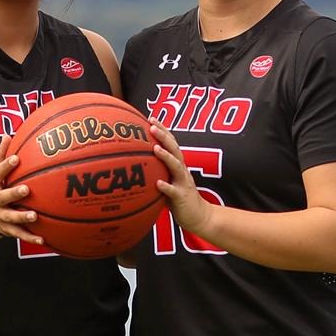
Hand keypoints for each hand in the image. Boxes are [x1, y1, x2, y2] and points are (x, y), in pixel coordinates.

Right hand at [0, 150, 42, 245]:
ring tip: (35, 215)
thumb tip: (8, 134)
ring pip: (11, 217)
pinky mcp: (8, 230)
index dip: (5, 166)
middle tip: (26, 189)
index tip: (16, 158)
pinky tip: (43, 240)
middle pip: (3, 197)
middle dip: (13, 193)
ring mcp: (1, 216)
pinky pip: (20, 234)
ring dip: (22, 217)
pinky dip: (31, 238)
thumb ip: (1, 155)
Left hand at [149, 124, 215, 238]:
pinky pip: (173, 191)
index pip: (171, 143)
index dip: (163, 130)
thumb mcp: (168, 181)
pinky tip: (157, 183)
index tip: (151, 118)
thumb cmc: (179, 199)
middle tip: (151, 125)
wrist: (199, 217)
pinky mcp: (182, 197)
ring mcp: (183, 183)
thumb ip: (157, 172)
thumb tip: (136, 165)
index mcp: (177, 165)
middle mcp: (182, 171)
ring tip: (155, 148)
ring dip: (165, 157)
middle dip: (164, 136)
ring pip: (175, 166)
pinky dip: (165, 186)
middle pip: (174, 149)